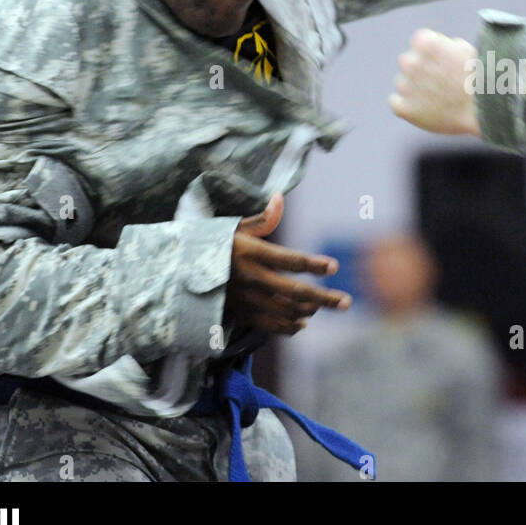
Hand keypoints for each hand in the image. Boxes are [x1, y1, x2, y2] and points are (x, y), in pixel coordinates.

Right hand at [225, 193, 351, 335]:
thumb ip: (262, 219)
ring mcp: (246, 299)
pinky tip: (302, 322)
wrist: (178, 272)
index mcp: (251, 252)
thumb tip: (280, 198)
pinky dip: (289, 326)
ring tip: (323, 305)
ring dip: (309, 311)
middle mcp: (251, 278)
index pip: (290, 260)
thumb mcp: (233, 228)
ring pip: (286, 310)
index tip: (334, 266)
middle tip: (346, 302)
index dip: (314, 264)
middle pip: (296, 291)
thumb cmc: (212, 244)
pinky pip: (270, 325)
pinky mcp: (240, 313)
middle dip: (325, 298)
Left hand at [389, 29, 480, 136]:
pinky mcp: (402, 108)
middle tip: (440, 83)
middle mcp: (411, 62)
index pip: (419, 42)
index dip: (432, 52)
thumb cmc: (478, 80)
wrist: (482, 112)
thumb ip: (445, 45)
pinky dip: (407, 105)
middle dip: (420, 70)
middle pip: (408, 62)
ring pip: (402, 82)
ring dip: (414, 88)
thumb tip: (437, 48)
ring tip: (437, 98)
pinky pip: (396, 102)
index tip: (444, 63)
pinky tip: (425, 107)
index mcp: (425, 42)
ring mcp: (405, 85)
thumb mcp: (466, 50)